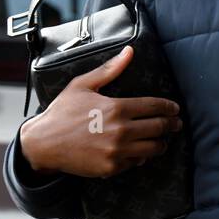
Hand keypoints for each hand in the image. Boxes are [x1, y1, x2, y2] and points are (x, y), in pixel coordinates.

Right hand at [19, 45, 181, 178]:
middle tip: (176, 124)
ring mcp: (117, 151)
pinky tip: (141, 151)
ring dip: (161, 143)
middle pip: (160, 128)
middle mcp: (121, 130)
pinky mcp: (112, 167)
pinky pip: (137, 162)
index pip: (155, 107)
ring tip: (162, 139)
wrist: (42, 144)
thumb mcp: (83, 85)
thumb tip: (129, 51)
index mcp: (117, 108)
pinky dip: (141, 156)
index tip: (175, 109)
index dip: (169, 108)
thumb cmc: (62, 112)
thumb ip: (110, 70)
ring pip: (154, 148)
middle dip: (172, 125)